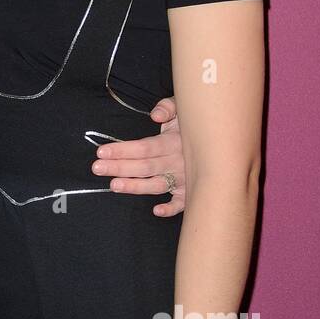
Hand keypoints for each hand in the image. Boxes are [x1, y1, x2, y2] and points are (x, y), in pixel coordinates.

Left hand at [91, 95, 185, 215]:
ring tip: (114, 186)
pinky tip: (156, 211)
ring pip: (158, 185)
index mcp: (174, 141)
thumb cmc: (195, 124)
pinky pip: (182, 204)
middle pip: (145, 166)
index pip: (145, 147)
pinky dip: (171, 209)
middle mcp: (179, 162)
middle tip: (97, 168)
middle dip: (119, 167)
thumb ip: (168, 107)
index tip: (101, 152)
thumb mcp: (183, 108)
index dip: (123, 150)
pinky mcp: (191, 192)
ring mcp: (185, 178)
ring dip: (136, 187)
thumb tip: (155, 115)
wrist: (222, 139)